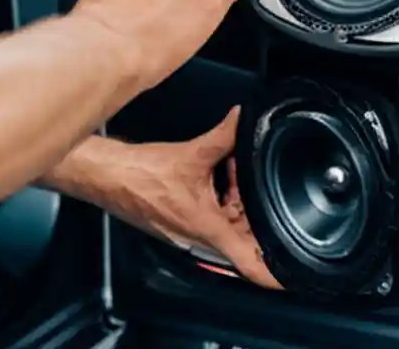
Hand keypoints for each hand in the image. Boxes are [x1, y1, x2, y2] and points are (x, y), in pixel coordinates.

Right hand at [99, 108, 281, 289]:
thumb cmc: (139, 176)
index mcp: (207, 228)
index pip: (248, 263)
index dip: (271, 274)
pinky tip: (219, 177)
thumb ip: (224, 136)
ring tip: (237, 175)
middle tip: (267, 195)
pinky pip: (211, 218)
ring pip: (226, 227)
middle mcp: (198, 238)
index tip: (289, 278)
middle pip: (242, 240)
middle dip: (256, 218)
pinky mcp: (179, 224)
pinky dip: (220, 200)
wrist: (108, 176)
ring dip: (237, 204)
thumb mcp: (193, 153)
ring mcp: (187, 234)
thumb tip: (242, 120)